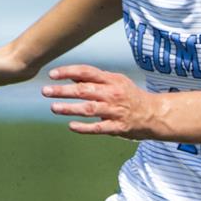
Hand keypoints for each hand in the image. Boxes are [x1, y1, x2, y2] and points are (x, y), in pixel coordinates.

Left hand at [42, 64, 165, 138]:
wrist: (154, 114)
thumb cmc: (131, 97)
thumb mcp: (116, 82)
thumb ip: (95, 80)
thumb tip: (71, 76)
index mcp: (112, 80)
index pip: (87, 72)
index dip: (68, 72)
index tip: (53, 75)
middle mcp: (112, 94)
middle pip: (84, 90)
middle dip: (63, 91)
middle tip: (46, 91)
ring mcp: (115, 111)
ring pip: (88, 109)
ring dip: (69, 108)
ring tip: (54, 108)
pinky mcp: (118, 127)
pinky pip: (98, 128)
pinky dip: (84, 127)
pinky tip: (71, 126)